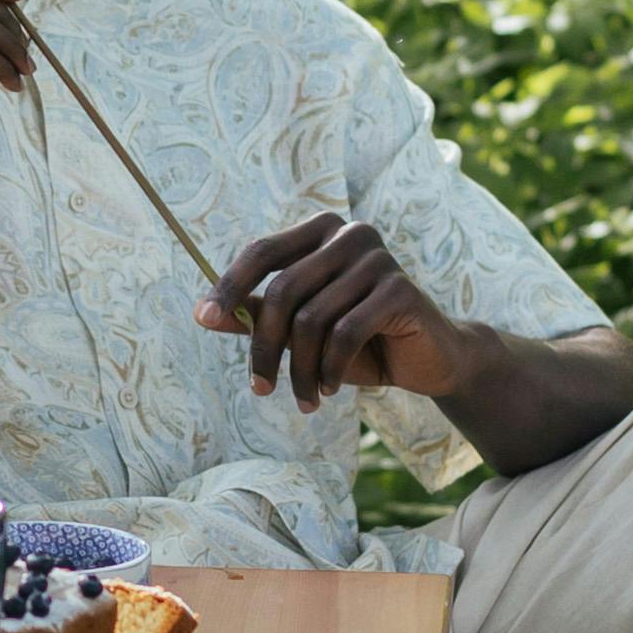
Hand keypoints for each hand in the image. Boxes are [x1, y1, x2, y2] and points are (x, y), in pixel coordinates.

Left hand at [196, 215, 482, 412]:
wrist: (428, 360)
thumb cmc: (359, 343)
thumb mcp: (302, 331)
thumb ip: (259, 317)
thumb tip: (206, 315)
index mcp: (320, 232)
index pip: (262, 252)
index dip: (229, 285)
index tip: (203, 319)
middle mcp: (348, 235)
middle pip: (282, 291)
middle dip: (264, 347)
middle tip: (260, 388)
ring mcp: (377, 258)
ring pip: (311, 319)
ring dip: (301, 370)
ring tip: (304, 400)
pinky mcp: (399, 289)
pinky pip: (345, 333)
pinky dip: (330, 369)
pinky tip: (330, 390)